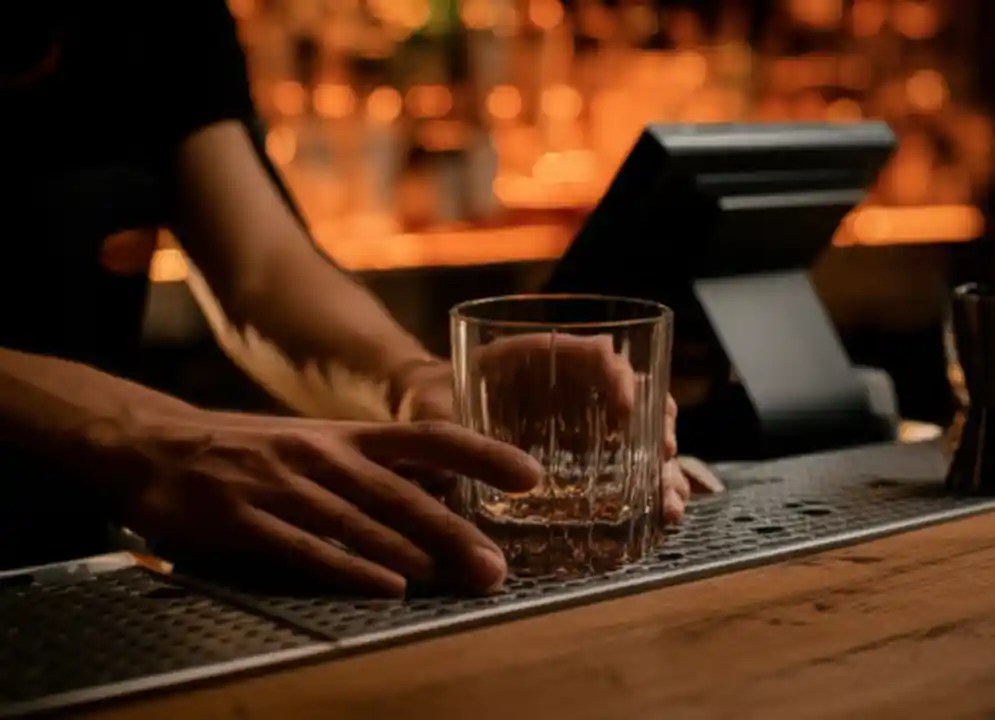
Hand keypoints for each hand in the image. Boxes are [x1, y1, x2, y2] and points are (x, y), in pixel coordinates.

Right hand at [95, 408, 541, 596]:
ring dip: (415, 551)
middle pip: (404, 492)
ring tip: (459, 575)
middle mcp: (325, 456)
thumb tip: (442, 493)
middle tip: (498, 563)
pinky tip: (386, 586)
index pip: (430, 439)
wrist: (153, 443)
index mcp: (347, 437)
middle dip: (456, 529)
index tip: (530, 476)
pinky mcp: (247, 519)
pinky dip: (349, 568)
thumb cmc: (249, 450)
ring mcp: (285, 486)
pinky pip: (307, 548)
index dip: (483, 455)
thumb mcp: (317, 445)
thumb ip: (374, 468)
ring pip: (363, 521)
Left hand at [391, 340, 712, 522]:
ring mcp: (589, 425)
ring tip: (671, 504)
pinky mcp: (591, 461)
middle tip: (664, 458)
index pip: (598, 356)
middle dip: (659, 428)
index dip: (619, 376)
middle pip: (639, 397)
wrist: (431, 422)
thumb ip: (450, 430)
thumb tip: (463, 463)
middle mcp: (579, 388)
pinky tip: (663, 516)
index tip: (626, 407)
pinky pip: (631, 471)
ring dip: (664, 469)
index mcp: (545, 358)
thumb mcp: (435, 408)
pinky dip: (651, 491)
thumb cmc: (431, 406)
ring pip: (643, 439)